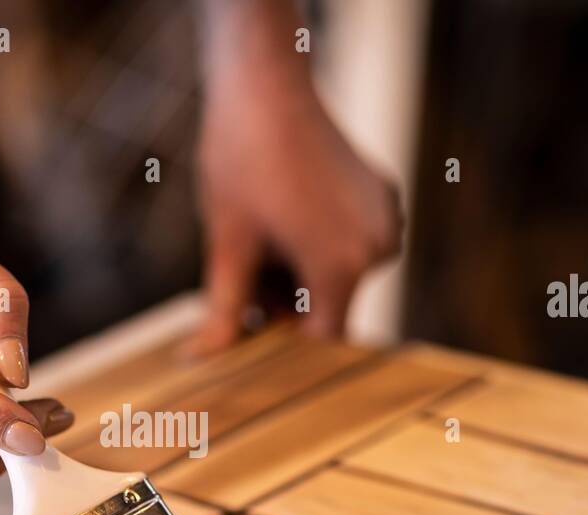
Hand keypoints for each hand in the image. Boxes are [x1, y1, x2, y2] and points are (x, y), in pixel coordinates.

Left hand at [194, 69, 403, 351]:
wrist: (266, 83)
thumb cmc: (241, 162)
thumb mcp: (228, 245)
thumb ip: (223, 310)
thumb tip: (198, 358)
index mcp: (342, 268)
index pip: (321, 342)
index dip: (283, 345)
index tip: (253, 334)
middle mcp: (379, 248)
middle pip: (330, 307)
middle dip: (287, 302)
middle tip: (245, 271)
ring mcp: (390, 220)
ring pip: (340, 275)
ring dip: (301, 273)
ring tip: (263, 236)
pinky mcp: (387, 196)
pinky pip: (353, 242)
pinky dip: (321, 242)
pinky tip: (288, 213)